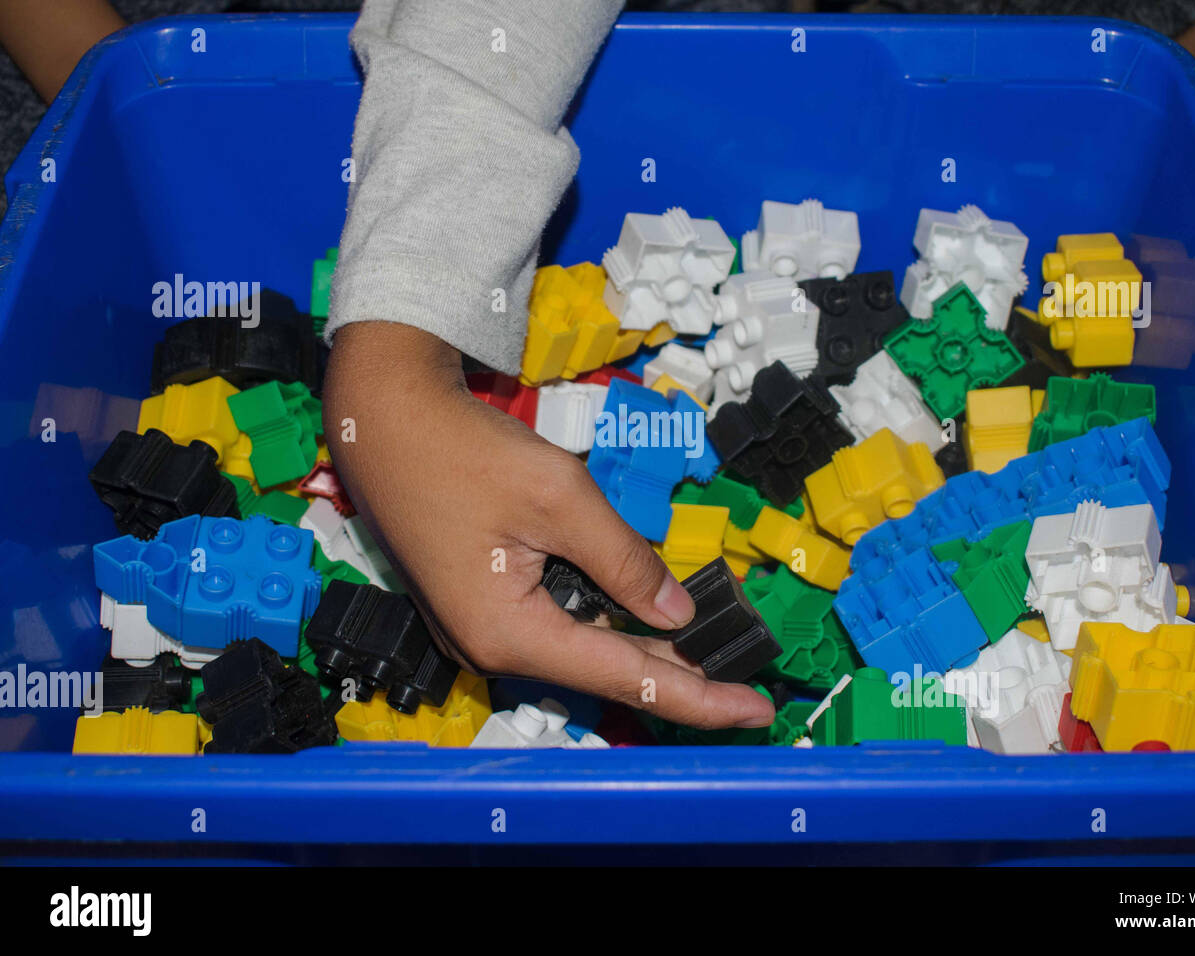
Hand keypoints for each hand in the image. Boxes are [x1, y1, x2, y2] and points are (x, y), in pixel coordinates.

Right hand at [323, 321, 774, 729]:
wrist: (384, 419)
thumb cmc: (462, 451)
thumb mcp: (560, 497)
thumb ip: (625, 560)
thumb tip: (675, 611)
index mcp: (511, 633)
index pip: (627, 678)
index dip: (699, 698)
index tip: (757, 711)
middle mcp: (494, 646)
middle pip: (607, 672)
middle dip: (681, 674)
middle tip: (747, 681)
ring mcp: (482, 628)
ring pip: (583, 647)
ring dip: (645, 645)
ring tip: (712, 648)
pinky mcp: (480, 602)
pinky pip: (557, 624)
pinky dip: (606, 619)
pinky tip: (646, 612)